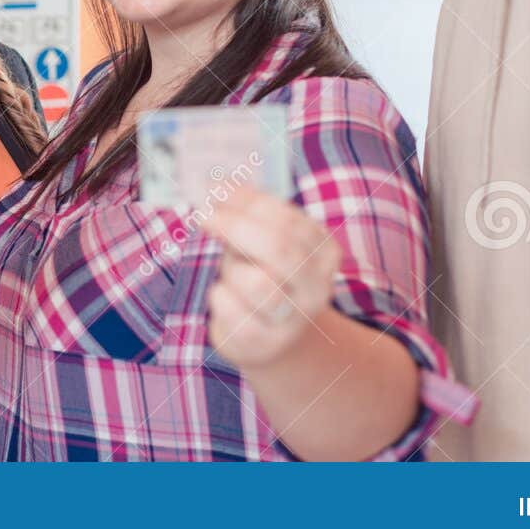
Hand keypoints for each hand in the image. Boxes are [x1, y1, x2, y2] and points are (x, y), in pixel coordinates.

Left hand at [203, 189, 340, 370]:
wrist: (271, 338)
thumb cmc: (263, 274)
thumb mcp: (264, 240)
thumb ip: (248, 212)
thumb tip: (215, 184)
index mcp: (324, 253)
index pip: (287, 218)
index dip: (247, 201)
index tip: (213, 189)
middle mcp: (317, 287)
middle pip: (279, 249)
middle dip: (237, 227)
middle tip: (205, 215)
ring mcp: (294, 321)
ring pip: (256, 282)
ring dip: (231, 269)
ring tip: (231, 273)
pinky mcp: (264, 344)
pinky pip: (230, 308)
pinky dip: (219, 295)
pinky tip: (226, 296)